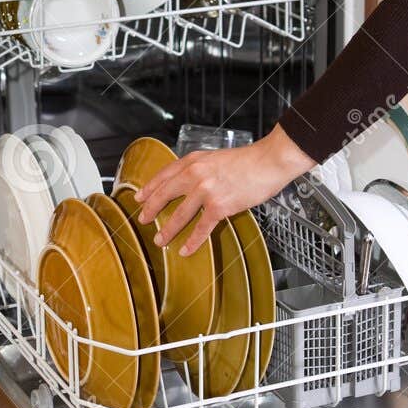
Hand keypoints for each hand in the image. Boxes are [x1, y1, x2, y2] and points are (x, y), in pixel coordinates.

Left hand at [135, 127, 314, 254]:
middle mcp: (196, 174)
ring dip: (168, 230)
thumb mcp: (216, 158)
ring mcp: (206, 191)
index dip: (149, 188)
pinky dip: (192, 241)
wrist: (268, 161)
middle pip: (165, 195)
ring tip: (160, 240)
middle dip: (151, 210)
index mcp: (194, 161)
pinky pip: (202, 228)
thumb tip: (190, 183)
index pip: (164, 175)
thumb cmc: (248, 160)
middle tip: (143, 220)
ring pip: (179, 215)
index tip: (139, 198)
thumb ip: (200, 168)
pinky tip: (185, 250)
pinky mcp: (219, 206)